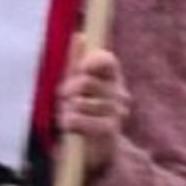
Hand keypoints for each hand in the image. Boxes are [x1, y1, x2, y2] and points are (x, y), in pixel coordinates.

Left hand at [57, 38, 129, 172]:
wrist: (94, 149)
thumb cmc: (84, 110)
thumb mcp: (77, 84)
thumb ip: (77, 61)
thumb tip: (80, 36)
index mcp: (112, 77)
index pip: (107, 61)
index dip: (93, 62)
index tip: (81, 68)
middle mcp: (119, 93)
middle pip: (86, 82)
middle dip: (68, 90)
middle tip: (66, 99)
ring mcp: (117, 113)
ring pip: (79, 103)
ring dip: (67, 110)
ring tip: (70, 115)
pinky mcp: (110, 131)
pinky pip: (79, 120)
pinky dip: (69, 122)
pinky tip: (70, 126)